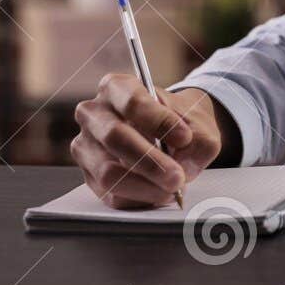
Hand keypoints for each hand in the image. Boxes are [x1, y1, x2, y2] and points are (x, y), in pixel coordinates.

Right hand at [72, 74, 223, 208]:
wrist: (174, 134)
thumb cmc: (181, 122)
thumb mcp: (199, 123)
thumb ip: (199, 141)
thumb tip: (184, 166)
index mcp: (117, 87)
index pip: (132, 101)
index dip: (159, 121)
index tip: (185, 138)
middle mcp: (93, 114)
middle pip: (114, 137)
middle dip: (150, 161)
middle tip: (177, 177)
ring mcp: (85, 146)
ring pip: (108, 172)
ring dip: (145, 185)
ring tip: (172, 188)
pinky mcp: (89, 176)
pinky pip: (110, 193)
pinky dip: (138, 198)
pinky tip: (159, 193)